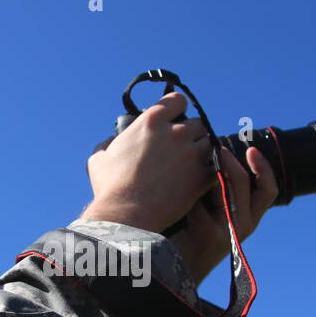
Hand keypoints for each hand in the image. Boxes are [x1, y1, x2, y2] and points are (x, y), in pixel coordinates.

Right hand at [82, 92, 213, 232]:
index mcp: (151, 122)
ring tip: (194, 164)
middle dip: (192, 133)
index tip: (176, 117)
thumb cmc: (110, 188)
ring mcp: (191, 154)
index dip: (177, 109)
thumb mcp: (98, 160)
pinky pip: (216, 167)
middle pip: (197, 123)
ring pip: (209, 142)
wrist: (127, 215)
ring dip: (203, 151)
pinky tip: (202, 179)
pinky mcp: (202, 176)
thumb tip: (110, 142)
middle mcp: (175, 132)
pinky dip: (211, 172)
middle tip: (183, 148)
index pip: (177, 101)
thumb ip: (106, 145)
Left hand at [170, 142, 277, 285]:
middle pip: (244, 183)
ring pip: (225, 190)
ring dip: (210, 172)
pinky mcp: (211, 236)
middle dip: (229, 161)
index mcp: (251, 218)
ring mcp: (230, 232)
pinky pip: (201, 203)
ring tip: (196, 162)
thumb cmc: (195, 235)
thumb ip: (223, 192)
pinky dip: (190, 194)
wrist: (181, 269)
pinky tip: (177, 190)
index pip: (268, 190)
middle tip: (216, 148)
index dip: (263, 168)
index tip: (251, 149)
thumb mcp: (216, 214)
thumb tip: (218, 156)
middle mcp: (245, 226)